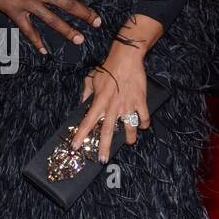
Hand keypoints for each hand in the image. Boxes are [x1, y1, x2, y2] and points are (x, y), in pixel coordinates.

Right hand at [0, 0, 108, 53]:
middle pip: (67, 4)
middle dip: (84, 13)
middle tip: (97, 22)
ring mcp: (27, 3)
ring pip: (51, 20)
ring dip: (66, 30)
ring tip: (79, 40)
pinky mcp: (14, 12)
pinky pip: (27, 29)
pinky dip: (36, 41)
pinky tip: (45, 51)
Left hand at [71, 44, 148, 161]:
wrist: (127, 57)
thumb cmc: (108, 67)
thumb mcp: (91, 79)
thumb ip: (85, 94)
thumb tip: (81, 105)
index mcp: (99, 101)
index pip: (87, 122)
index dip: (80, 136)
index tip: (75, 147)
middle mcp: (112, 106)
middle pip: (106, 132)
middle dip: (104, 148)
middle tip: (102, 160)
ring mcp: (127, 105)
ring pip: (129, 128)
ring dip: (129, 138)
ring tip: (129, 142)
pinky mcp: (140, 101)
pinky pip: (143, 118)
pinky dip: (143, 123)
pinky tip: (141, 125)